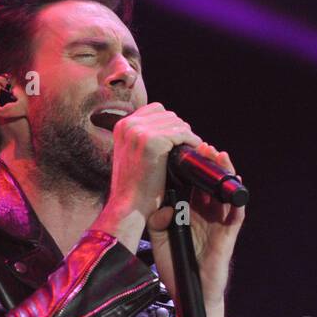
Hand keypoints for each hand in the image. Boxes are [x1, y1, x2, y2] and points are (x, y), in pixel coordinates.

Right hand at [94, 102, 201, 249]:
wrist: (129, 206)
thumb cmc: (133, 186)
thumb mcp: (131, 154)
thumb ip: (142, 139)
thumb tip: (165, 130)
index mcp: (123, 125)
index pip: (155, 110)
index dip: (169, 124)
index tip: (177, 139)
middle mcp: (129, 124)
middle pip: (167, 115)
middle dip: (179, 129)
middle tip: (187, 147)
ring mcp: (140, 131)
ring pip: (177, 123)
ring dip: (187, 136)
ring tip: (190, 151)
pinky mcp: (153, 141)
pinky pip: (182, 134)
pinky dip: (191, 142)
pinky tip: (193, 152)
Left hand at [148, 142, 244, 316]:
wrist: (189, 294)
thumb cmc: (176, 268)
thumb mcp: (161, 240)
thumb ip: (160, 222)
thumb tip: (165, 206)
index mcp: (189, 213)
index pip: (192, 185)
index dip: (191, 168)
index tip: (184, 150)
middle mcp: (206, 215)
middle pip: (209, 184)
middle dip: (208, 164)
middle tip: (204, 146)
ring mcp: (218, 224)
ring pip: (224, 194)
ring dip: (224, 174)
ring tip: (219, 155)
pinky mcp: (228, 236)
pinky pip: (236, 215)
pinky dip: (237, 200)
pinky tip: (235, 186)